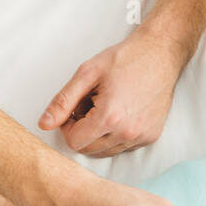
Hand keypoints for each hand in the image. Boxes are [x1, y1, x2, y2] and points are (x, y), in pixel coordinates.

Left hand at [39, 21, 187, 157]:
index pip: (74, 142)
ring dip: (99, 135)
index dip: (68, 126)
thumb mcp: (87, 74)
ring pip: (105, 151)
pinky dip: (116, 135)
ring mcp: (141, 136)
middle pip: (89, 150)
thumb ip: (63, 101)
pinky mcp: (151, 136)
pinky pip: (123, 147)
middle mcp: (127, 132)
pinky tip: (122, 112)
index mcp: (109, 117)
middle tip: (90, 105)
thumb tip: (44, 124)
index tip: (75, 109)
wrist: (160, 54)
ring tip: (106, 108)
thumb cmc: (125, 59)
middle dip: (83, 131)